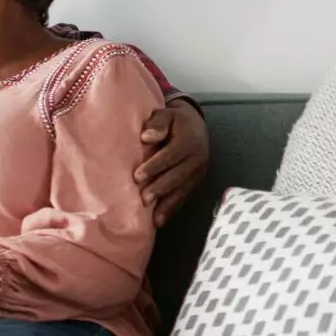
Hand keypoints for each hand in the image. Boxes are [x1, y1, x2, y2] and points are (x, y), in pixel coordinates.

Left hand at [137, 100, 209, 225]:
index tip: (137, 176)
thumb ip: (157, 123)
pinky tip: (159, 220)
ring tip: (152, 216)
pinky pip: (184, 197)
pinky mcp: (196, 183)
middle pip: (177, 176)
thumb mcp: (166, 115)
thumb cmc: (174, 122)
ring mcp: (198, 173)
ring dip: (166, 203)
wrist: (196, 127)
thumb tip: (146, 137)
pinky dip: (171, 209)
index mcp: (189, 141)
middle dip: (159, 188)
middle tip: (143, 198)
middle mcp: (197, 158)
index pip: (170, 156)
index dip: (154, 166)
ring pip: (182, 190)